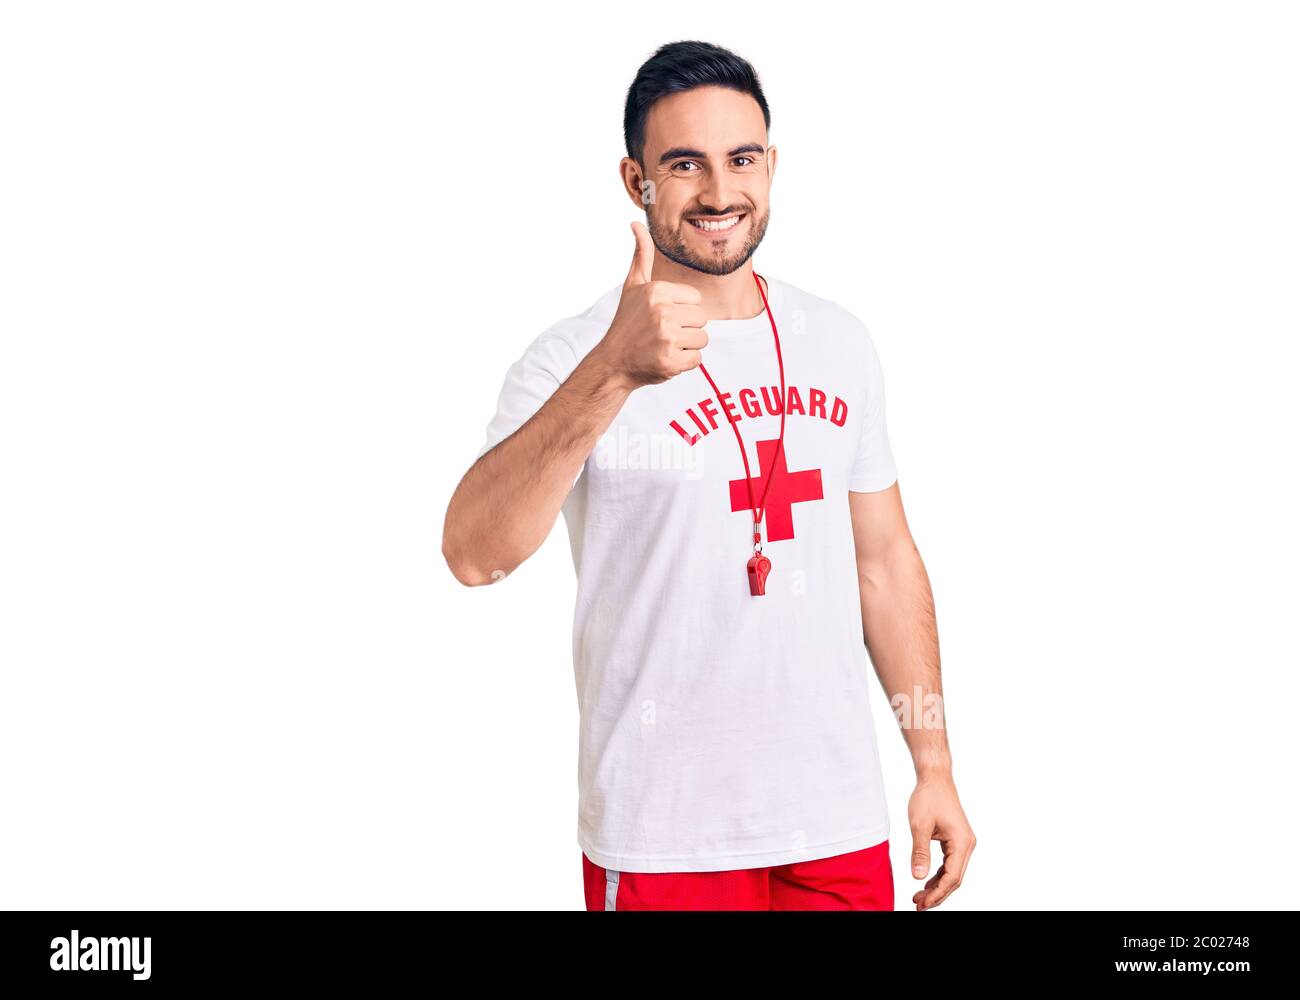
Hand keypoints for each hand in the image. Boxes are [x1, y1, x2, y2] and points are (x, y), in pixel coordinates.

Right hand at [592, 221, 707, 387]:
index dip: (682, 310)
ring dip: (687, 346)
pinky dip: (684, 363)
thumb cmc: (626, 323)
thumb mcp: (633, 285)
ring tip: (664, 346)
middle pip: (701, 319)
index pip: (695, 299)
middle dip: (686, 328)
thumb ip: (642, 255)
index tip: (662, 316)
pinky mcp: (671, 361)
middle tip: (662, 333)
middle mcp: (662, 312)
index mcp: (657, 291)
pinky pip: (697, 359)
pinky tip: (666, 359)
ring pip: (702, 339)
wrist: (613, 362)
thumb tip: (636, 224)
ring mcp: (666, 338)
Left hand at [908, 772, 975, 910]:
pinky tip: (926, 882)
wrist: (935, 778)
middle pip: (954, 879)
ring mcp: (964, 843)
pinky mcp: (957, 840)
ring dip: (937, 886)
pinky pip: (950, 863)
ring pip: (953, 873)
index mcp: (962, 843)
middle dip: (937, 894)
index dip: (937, 894)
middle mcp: (967, 845)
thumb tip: (918, 877)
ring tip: (919, 897)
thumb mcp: (919, 826)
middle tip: (918, 905)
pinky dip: (939, 875)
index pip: (951, 878)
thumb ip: (920, 853)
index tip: (921, 903)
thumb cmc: (928, 798)